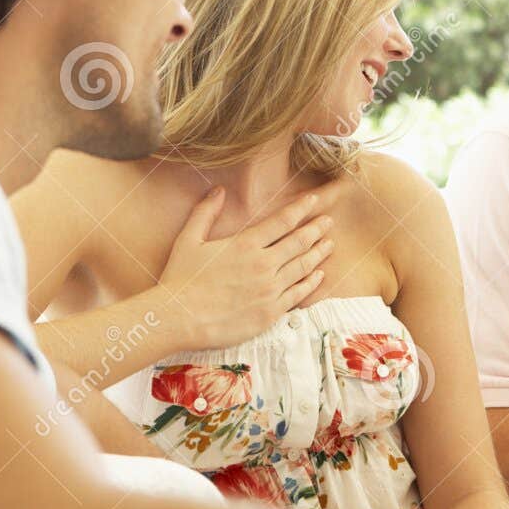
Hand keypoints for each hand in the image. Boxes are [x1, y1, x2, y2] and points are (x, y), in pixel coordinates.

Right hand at [155, 183, 340, 349]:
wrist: (179, 319)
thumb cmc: (180, 279)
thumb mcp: (188, 240)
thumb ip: (205, 213)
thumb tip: (218, 190)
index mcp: (245, 244)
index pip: (282, 221)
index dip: (301, 209)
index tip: (314, 201)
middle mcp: (263, 264)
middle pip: (299, 242)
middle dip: (316, 229)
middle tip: (329, 221)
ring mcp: (269, 290)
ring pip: (303, 267)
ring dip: (319, 253)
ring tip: (330, 244)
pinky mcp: (271, 312)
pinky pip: (298, 294)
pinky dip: (311, 282)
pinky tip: (319, 274)